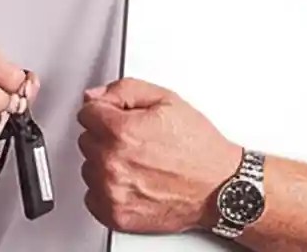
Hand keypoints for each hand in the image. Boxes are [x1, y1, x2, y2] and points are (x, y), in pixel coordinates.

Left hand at [76, 77, 240, 233]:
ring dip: (106, 162)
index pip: (87, 112)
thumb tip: (95, 97)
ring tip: (138, 161)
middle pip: (87, 139)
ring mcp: (112, 191)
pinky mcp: (115, 215)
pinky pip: (93, 195)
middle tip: (138, 140)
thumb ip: (124, 91)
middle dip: (107, 136)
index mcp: (121, 132)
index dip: (107, 111)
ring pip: (89, 167)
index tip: (121, 117)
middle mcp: (112, 163)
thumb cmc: (198, 148)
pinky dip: (108, 189)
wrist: (219, 187)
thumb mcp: (167, 100)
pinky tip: (132, 180)